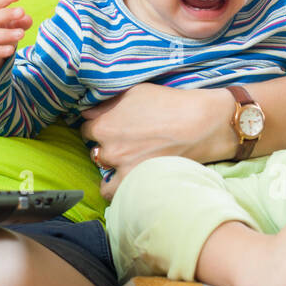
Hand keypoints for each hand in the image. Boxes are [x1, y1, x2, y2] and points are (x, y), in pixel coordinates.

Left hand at [79, 83, 230, 199]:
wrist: (200, 125)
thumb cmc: (169, 104)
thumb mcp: (134, 93)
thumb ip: (107, 104)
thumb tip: (89, 113)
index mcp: (104, 125)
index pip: (85, 128)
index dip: (98, 125)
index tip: (109, 125)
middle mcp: (108, 149)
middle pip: (94, 149)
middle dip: (105, 144)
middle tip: (122, 140)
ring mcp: (122, 169)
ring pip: (101, 169)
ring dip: (108, 164)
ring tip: (122, 159)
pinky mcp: (136, 183)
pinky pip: (111, 192)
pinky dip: (114, 186)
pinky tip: (122, 178)